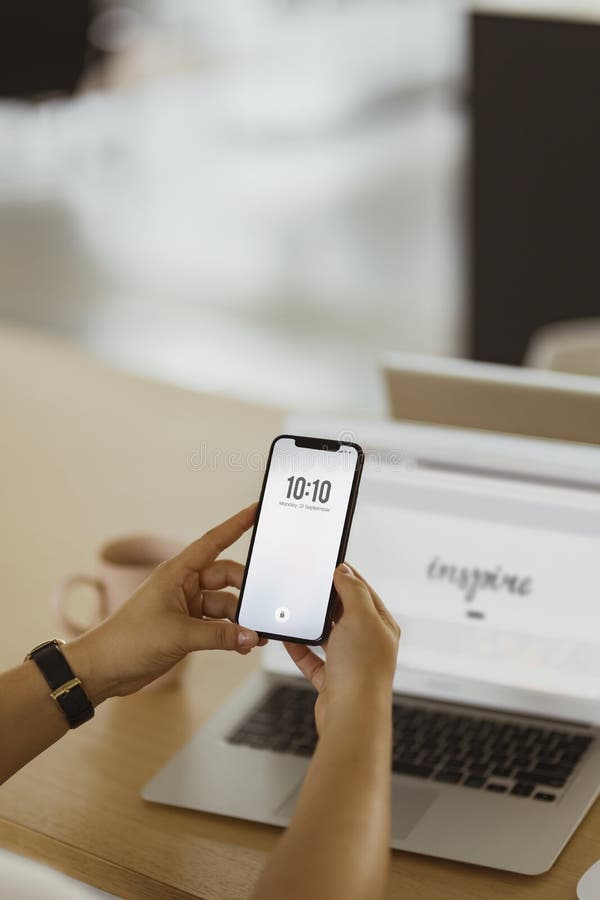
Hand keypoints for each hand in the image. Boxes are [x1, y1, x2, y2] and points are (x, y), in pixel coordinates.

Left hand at [64, 505, 264, 703]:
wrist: (104, 668)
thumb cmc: (129, 640)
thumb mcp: (180, 634)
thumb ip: (221, 635)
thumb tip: (251, 635)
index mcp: (177, 572)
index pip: (214, 541)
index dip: (236, 524)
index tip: (255, 510)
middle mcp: (183, 585)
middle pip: (225, 577)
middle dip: (245, 592)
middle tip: (263, 609)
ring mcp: (185, 606)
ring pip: (223, 604)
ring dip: (239, 619)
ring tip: (254, 636)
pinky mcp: (186, 627)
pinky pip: (217, 624)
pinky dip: (230, 633)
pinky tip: (242, 644)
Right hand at [285, 564, 398, 734]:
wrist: (351, 717)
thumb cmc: (362, 670)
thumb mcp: (360, 617)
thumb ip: (352, 590)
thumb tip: (344, 571)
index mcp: (382, 626)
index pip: (364, 592)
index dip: (347, 576)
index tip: (329, 565)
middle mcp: (368, 644)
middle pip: (345, 613)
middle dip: (327, 600)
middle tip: (309, 586)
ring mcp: (350, 663)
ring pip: (327, 635)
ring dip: (312, 624)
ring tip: (296, 610)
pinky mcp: (332, 680)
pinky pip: (312, 659)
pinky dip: (299, 648)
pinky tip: (287, 638)